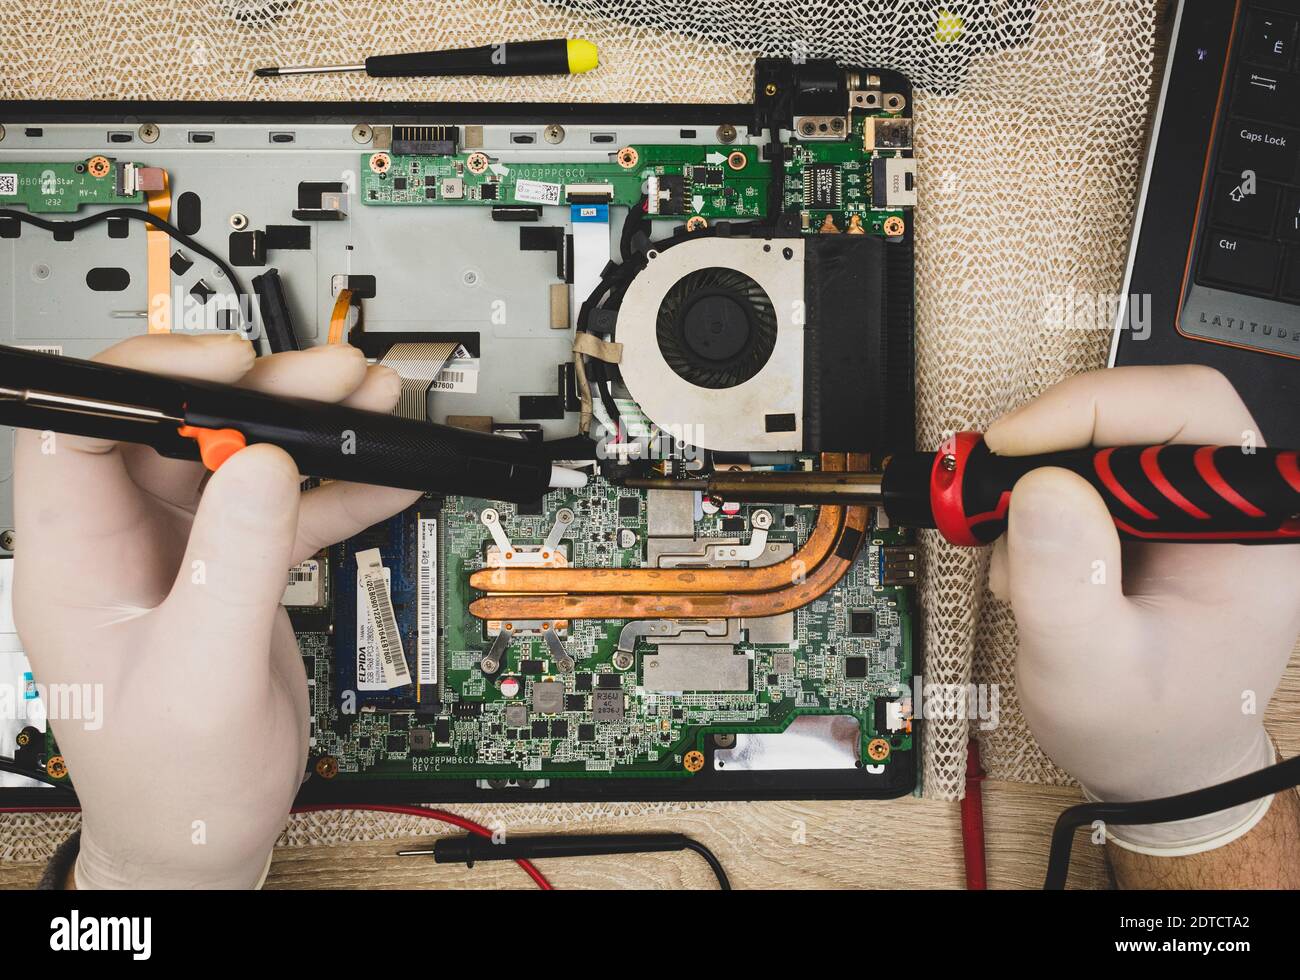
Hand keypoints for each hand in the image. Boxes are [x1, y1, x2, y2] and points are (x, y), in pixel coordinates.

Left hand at [13, 334, 419, 887]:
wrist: (209, 835)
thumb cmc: (172, 783)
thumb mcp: (201, 679)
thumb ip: (232, 568)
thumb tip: (262, 466)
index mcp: (78, 562)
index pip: (80, 433)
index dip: (146, 383)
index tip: (224, 369)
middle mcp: (128, 543)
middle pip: (179, 430)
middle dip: (257, 393)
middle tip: (328, 379)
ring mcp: (189, 553)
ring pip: (242, 459)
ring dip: (309, 428)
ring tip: (368, 402)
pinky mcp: (240, 570)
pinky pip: (293, 510)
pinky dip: (343, 489)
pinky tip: (387, 471)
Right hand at [987, 365, 1299, 854]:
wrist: (1156, 768)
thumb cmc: (1149, 732)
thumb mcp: (1090, 671)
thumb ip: (1064, 585)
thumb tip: (1040, 486)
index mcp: (1252, 531)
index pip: (1186, 411)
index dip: (1093, 409)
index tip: (1014, 443)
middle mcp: (1225, 508)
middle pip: (1138, 413)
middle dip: (1052, 445)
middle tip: (990, 487)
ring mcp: (1183, 512)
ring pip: (1100, 441)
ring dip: (1037, 486)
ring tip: (1019, 559)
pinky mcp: (1144, 521)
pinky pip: (1080, 476)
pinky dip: (1036, 510)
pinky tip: (1034, 570)